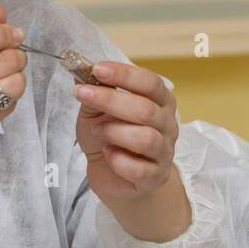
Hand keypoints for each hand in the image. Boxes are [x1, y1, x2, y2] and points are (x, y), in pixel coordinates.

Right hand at [0, 2, 26, 181]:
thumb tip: (0, 11)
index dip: (7, 33)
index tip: (15, 34)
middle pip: (6, 59)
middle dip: (17, 55)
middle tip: (11, 58)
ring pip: (14, 83)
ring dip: (16, 78)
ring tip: (4, 79)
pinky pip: (9, 105)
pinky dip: (8, 99)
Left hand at [74, 61, 180, 206]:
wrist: (113, 176)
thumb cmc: (109, 137)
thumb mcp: (96, 111)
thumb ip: (94, 93)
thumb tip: (81, 73)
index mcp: (159, 102)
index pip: (150, 82)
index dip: (124, 74)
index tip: (97, 70)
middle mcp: (167, 125)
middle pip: (146, 109)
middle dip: (111, 100)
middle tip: (83, 95)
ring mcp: (164, 153)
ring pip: (146, 138)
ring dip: (114, 132)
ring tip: (98, 131)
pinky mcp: (154, 178)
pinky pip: (138, 169)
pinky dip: (117, 160)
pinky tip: (108, 155)